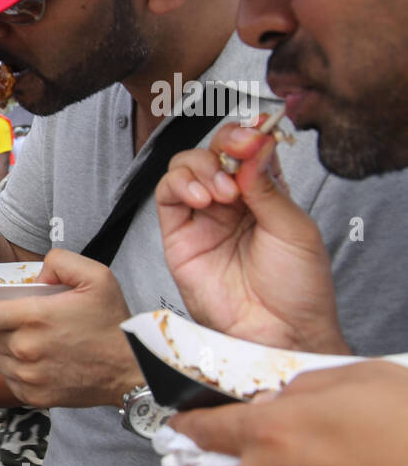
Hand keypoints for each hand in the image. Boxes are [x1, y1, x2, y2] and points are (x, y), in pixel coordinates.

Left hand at [0, 250, 140, 407]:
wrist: (135, 372)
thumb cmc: (114, 322)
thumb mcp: (96, 276)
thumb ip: (59, 260)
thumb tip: (35, 271)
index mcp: (33, 317)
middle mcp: (24, 349)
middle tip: (27, 317)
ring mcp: (27, 377)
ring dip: (5, 343)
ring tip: (41, 339)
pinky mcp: (32, 398)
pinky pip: (9, 376)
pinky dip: (17, 365)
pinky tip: (44, 359)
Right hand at [156, 125, 346, 352]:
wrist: (277, 333)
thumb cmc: (297, 290)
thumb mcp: (296, 229)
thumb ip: (269, 186)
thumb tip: (253, 145)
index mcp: (266, 195)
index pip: (249, 149)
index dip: (247, 134)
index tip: (253, 133)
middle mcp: (232, 203)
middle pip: (213, 151)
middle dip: (223, 144)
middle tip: (235, 154)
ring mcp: (203, 218)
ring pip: (185, 167)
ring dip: (200, 168)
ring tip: (220, 193)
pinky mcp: (179, 236)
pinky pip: (166, 196)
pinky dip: (180, 186)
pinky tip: (202, 198)